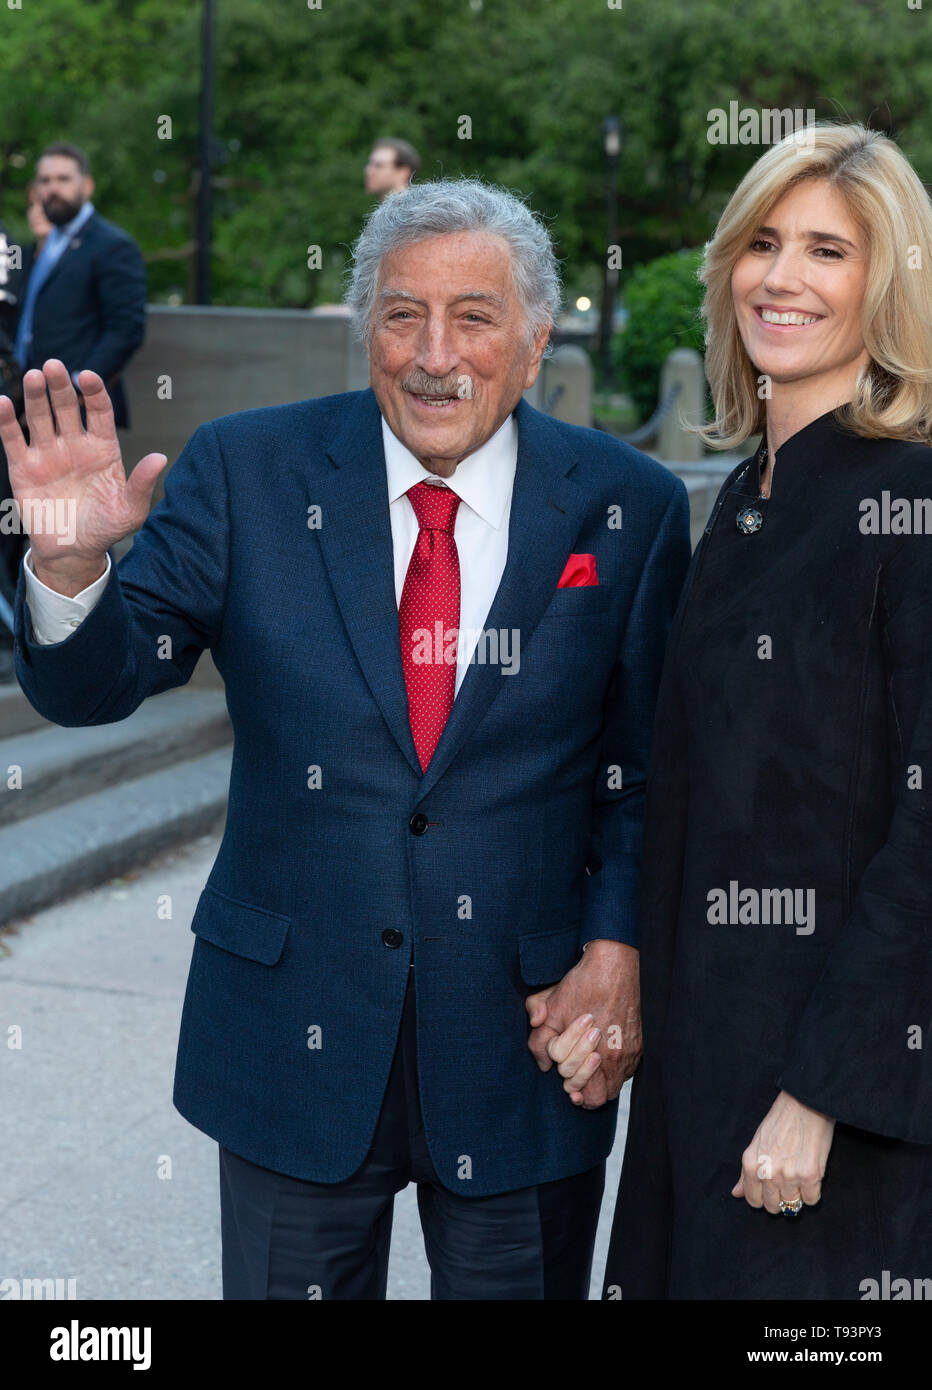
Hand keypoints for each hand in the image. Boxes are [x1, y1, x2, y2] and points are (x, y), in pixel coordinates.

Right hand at [0, 359, 167, 594]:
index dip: (93, 393)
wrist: (73, 552)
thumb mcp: (130, 511)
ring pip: (40, 416)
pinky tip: (2, 402)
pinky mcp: (24, 467)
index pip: (98, 412)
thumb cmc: (105, 529)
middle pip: (66, 407)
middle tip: (53, 366)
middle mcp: (74, 444)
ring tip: (33, 376)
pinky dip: (6, 421)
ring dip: (36, 395)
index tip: (88, 377)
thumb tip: (161, 458)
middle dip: (60, 386)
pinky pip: (13, 439)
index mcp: (102, 448)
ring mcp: (48, 453)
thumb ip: (142, 484)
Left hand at [526, 940, 641, 1108]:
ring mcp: (632, 1051)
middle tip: (575, 1076)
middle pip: (601, 1097)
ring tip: (590, 1065)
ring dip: (602, 1080)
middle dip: (586, 1089)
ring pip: (617, 1084)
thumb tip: (543, 1063)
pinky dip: (617, 1067)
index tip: (566, 1083)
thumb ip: (539, 1041)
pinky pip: (629, 1068)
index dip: (571, 1089)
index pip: (584, 1095)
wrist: (615, 964)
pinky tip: (605, 1051)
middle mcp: (617, 1058)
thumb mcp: (551, 1010)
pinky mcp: (642, 1042)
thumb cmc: (582, 986)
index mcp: (595, 1055)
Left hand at [732, 1090, 834, 1212]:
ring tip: (799, 1177)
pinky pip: (811, 1200)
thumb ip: (746, 1172)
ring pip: (792, 1205)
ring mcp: (789, 1176)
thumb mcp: (756, 1143)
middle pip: (772, 1206)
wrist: (804, 1104)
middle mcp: (767, 1173)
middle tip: (787, 1183)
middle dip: (779, 1199)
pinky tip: (811, 1176)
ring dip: (797, 1195)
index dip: (763, 1198)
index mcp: (751, 1164)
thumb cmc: (780, 1121)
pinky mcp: (810, 1176)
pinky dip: (812, 1192)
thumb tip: (736, 1193)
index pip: (752, 1199)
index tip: (770, 1191)